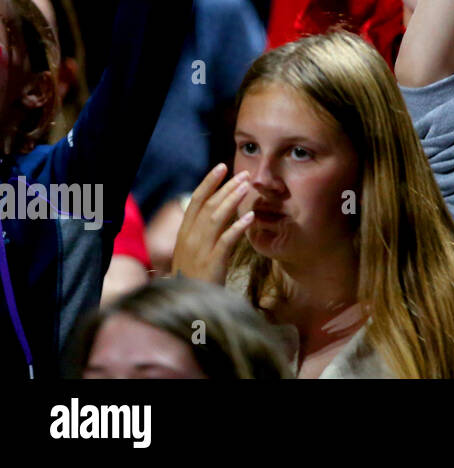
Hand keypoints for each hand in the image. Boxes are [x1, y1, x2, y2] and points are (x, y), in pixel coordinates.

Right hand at [171, 163, 253, 284]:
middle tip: (244, 174)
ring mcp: (200, 251)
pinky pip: (226, 241)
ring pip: (215, 219)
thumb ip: (202, 231)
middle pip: (208, 205)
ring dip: (232, 200)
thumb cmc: (195, 275)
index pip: (196, 201)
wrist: (188, 303)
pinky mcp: (212, 263)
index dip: (208, 182)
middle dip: (226, 187)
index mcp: (185, 233)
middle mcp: (190, 239)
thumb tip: (216, 208)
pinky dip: (237, 227)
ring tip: (247, 187)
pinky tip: (250, 216)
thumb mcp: (193, 250)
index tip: (221, 167)